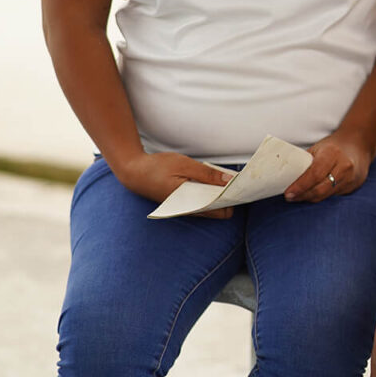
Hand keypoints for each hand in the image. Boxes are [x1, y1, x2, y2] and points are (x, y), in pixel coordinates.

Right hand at [109, 151, 234, 218]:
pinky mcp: (181, 203)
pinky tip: (211, 182)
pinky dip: (208, 193)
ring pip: (209, 207)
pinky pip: (200, 202)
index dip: (233, 200)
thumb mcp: (185, 165)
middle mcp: (187, 210)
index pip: (220, 211)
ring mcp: (184, 208)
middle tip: (234, 181)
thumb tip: (229, 180)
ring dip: (218, 195)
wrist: (133, 172)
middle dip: (228, 198)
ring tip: (224, 180)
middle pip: (217, 211)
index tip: (241, 187)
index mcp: (189, 203)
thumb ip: (208, 174)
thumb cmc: (158, 167)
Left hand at [285, 129, 371, 202]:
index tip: (288, 193)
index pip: (314, 175)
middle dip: (302, 195)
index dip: (300, 186)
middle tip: (290, 197)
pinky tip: (314, 192)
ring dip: (310, 197)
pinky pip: (333, 195)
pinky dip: (322, 195)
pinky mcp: (353, 186)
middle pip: (320, 189)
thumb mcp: (318, 148)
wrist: (358, 145)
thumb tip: (287, 178)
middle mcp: (344, 167)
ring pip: (326, 195)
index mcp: (333, 154)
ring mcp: (351, 178)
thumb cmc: (334, 146)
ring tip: (299, 196)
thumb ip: (305, 163)